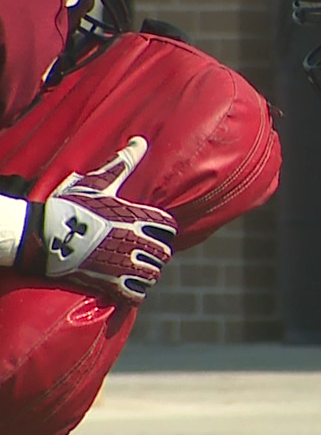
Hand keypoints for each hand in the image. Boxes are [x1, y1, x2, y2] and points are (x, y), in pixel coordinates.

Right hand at [19, 136, 177, 302]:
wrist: (37, 236)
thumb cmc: (66, 207)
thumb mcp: (95, 182)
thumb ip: (122, 164)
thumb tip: (141, 141)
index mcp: (133, 216)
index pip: (169, 227)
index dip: (164, 230)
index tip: (154, 232)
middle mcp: (133, 239)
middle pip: (164, 252)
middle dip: (156, 252)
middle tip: (145, 252)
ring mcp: (122, 263)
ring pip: (153, 273)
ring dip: (147, 272)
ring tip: (136, 268)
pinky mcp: (108, 283)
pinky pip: (137, 293)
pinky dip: (135, 291)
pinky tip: (127, 285)